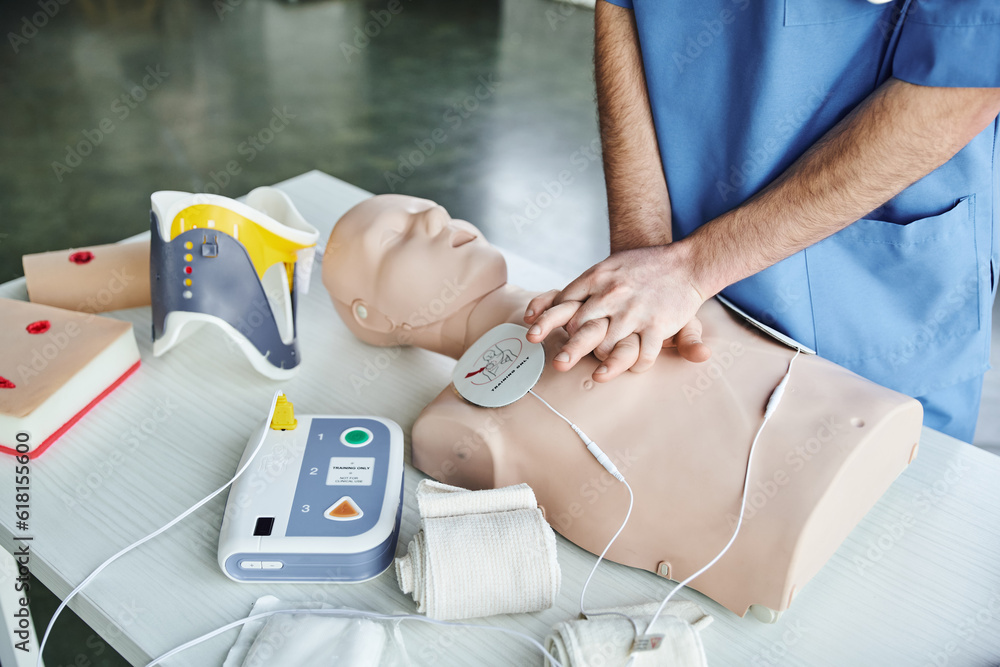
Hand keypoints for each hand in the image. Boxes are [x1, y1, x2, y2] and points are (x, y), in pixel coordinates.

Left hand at [523, 244, 710, 381]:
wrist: (687, 262)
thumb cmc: (643, 266)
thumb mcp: (609, 266)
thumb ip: (583, 287)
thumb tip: (549, 307)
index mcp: (597, 278)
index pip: (564, 302)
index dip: (550, 320)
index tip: (537, 334)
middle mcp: (612, 296)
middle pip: (580, 328)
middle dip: (569, 349)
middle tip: (559, 364)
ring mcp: (634, 312)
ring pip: (606, 347)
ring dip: (603, 360)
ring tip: (599, 369)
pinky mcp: (657, 326)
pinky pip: (641, 356)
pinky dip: (635, 366)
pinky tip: (633, 368)